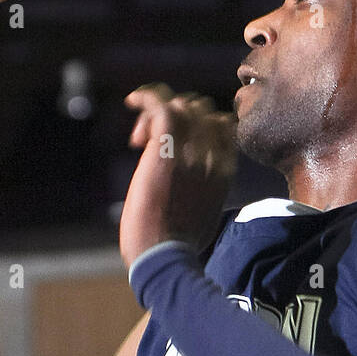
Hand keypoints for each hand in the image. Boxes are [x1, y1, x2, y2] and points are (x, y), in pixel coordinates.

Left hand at [120, 84, 236, 270]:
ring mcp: (190, 150)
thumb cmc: (177, 246)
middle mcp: (212, 155)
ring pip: (183, 105)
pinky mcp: (165, 147)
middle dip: (177, 118)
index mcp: (225, 171)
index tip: (176, 146)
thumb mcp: (204, 213)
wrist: (165, 257)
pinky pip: (161, 105)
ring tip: (140, 139)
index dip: (199, 125)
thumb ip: (203, 188)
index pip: (223, 126)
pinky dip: (145, 98)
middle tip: (150, 144)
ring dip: (157, 112)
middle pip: (203, 112)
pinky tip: (131, 101)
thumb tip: (191, 184)